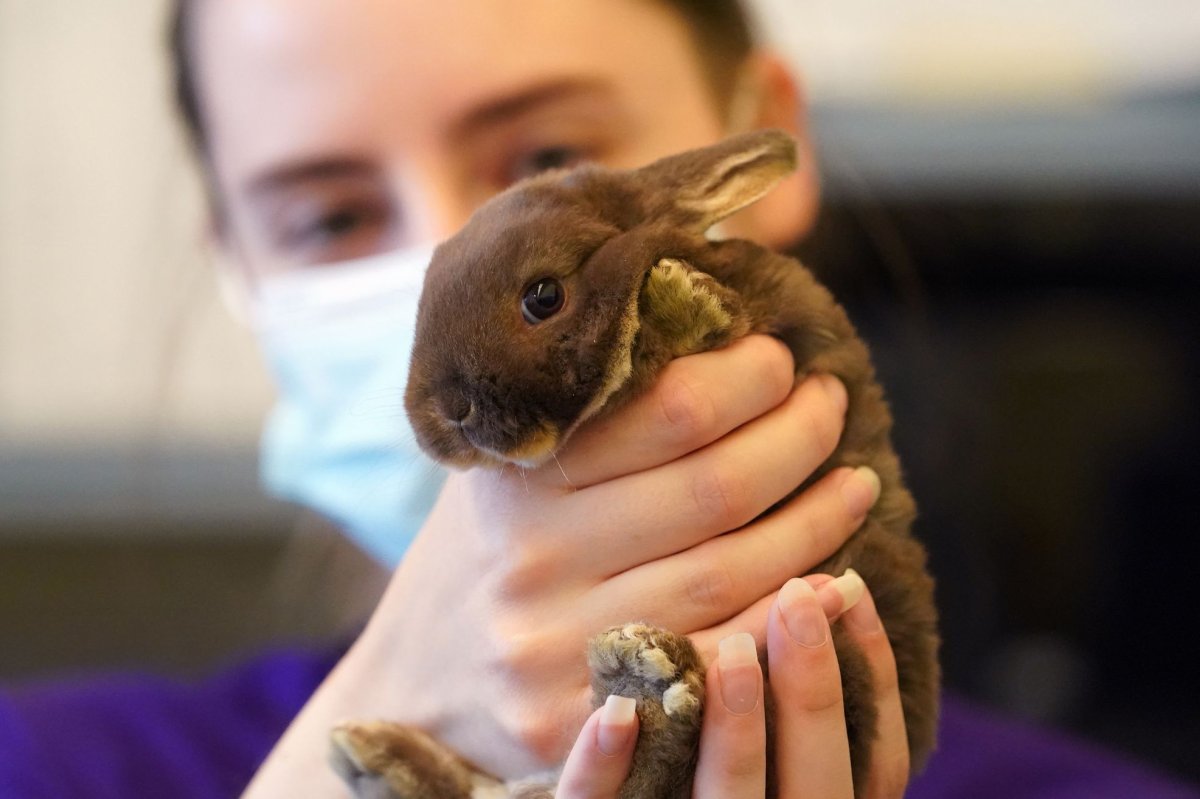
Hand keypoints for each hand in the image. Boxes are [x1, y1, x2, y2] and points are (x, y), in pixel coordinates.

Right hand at [243, 336, 879, 794]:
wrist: (418, 685)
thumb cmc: (488, 553)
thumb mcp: (510, 466)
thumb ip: (584, 411)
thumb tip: (701, 317)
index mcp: (517, 478)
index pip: (668, 411)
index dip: (747, 378)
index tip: (780, 360)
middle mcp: (530, 562)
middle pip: (715, 490)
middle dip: (799, 437)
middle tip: (829, 406)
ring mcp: (555, 650)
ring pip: (733, 576)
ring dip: (818, 522)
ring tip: (854, 482)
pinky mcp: (582, 723)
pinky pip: (720, 661)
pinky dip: (789, 615)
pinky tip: (830, 577)